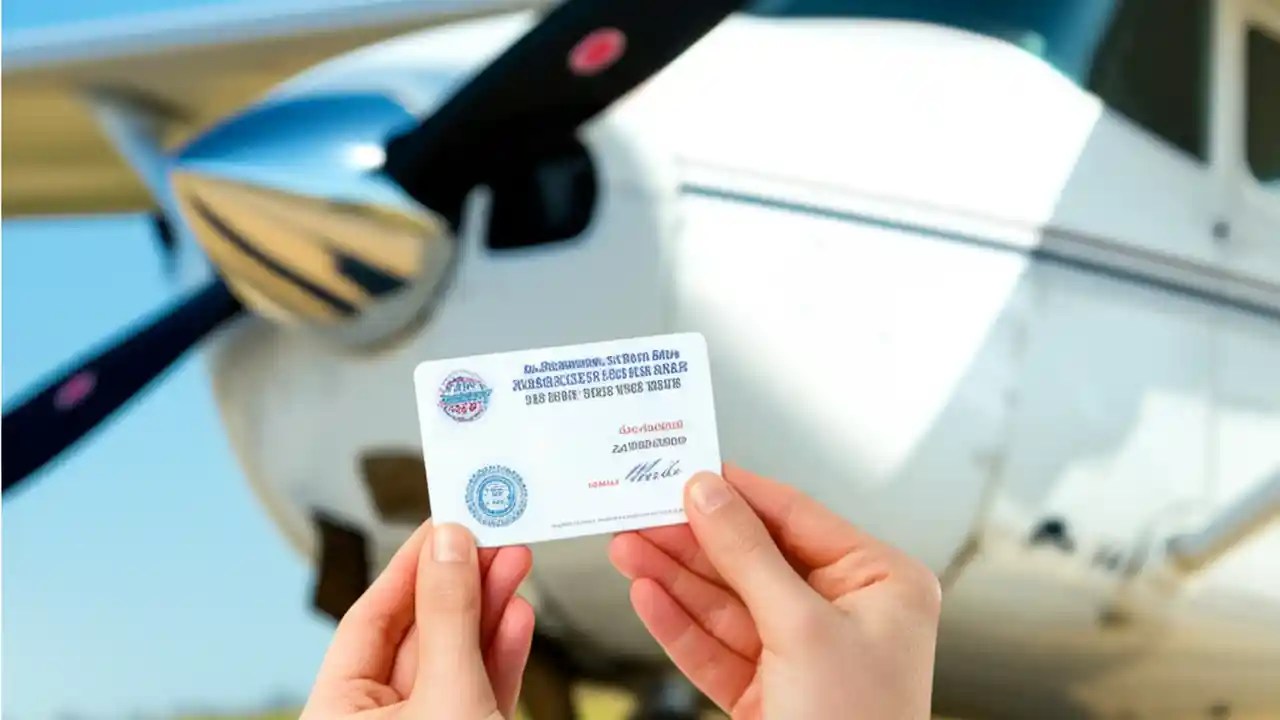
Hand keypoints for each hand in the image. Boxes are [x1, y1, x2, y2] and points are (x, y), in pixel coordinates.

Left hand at [301, 521, 533, 719]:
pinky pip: (479, 687)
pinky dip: (500, 653)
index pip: (369, 619)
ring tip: (514, 560)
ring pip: (455, 657)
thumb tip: (448, 545)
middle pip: (419, 632)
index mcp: (339, 714)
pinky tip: (518, 615)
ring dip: (490, 609)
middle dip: (462, 582)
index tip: (444, 522)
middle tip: (490, 535)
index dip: (410, 564)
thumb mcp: (448, 692)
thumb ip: (448, 616)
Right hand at [609, 465, 940, 718]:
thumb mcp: (802, 628)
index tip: (686, 469)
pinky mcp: (770, 693)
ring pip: (727, 603)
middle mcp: (847, 615)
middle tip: (641, 511)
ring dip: (674, 577)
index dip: (736, 492)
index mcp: (882, 585)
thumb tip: (708, 494)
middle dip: (691, 540)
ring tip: (627, 548)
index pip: (796, 518)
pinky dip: (679, 624)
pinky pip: (717, 646)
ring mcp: (806, 655)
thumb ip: (748, 555)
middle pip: (753, 559)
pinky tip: (647, 595)